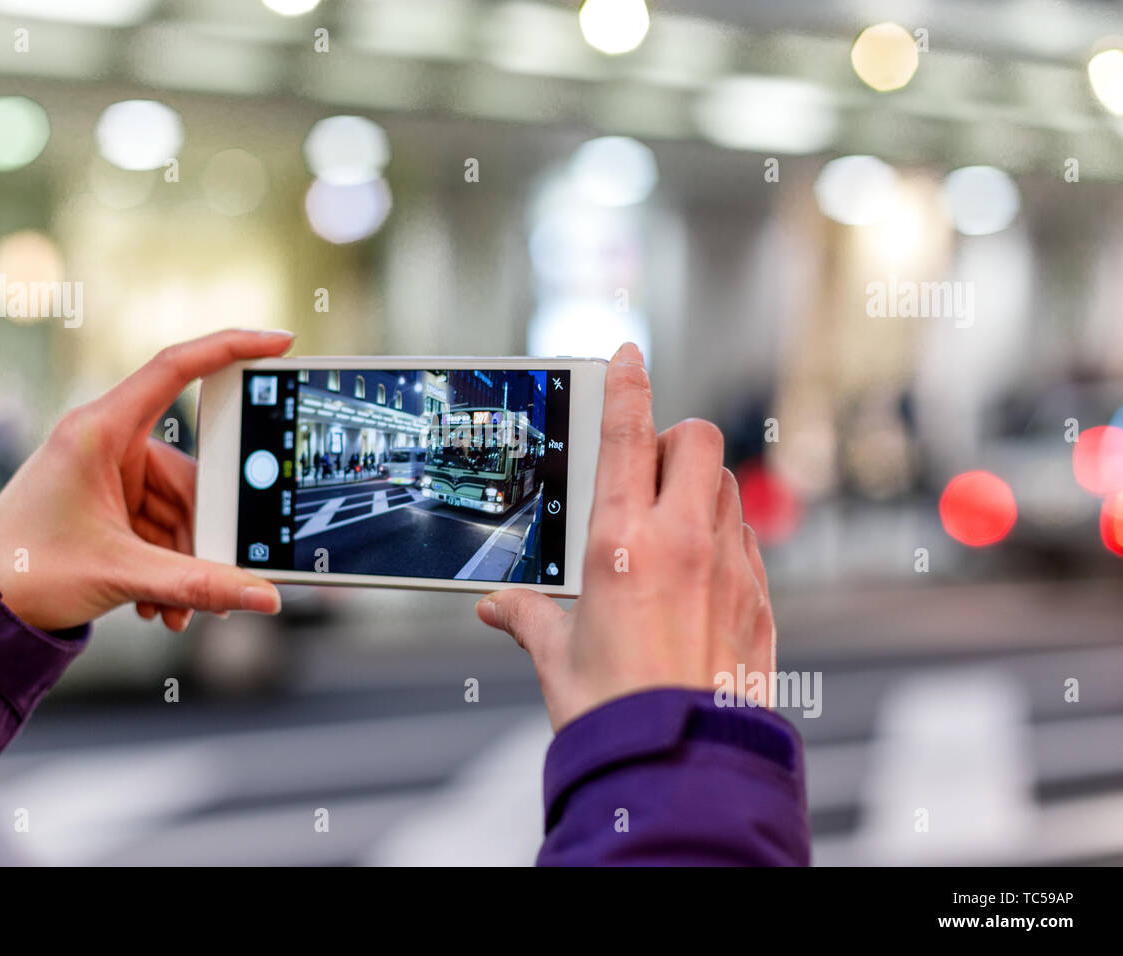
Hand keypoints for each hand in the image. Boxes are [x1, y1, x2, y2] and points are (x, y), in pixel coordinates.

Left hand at [0, 328, 292, 632]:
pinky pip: (162, 526)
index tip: (277, 342)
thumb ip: (199, 585)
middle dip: (205, 535)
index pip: (174, 368)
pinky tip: (159, 602)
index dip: (230, 348)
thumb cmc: (23, 571)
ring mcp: (111, 474)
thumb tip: (260, 594)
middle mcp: (108, 444)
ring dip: (185, 562)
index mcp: (101, 432)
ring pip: (180, 509)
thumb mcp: (122, 575)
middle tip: (215, 578)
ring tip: (175, 606)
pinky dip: (168, 564)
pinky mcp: (112, 503)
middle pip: (192, 472)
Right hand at [476, 343, 775, 730]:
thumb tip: (498, 608)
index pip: (626, 433)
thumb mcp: (557, 659)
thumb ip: (527, 618)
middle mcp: (683, 542)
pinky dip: (722, 538)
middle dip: (672, 438)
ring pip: (728, 486)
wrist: (681, 769)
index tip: (629, 353)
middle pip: (696, 440)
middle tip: (644, 470)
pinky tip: (697, 577)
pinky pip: (748, 541)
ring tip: (668, 525)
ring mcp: (731, 568)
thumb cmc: (614, 713)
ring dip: (700, 486)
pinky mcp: (760, 600)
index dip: (628, 382)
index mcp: (621, 543)